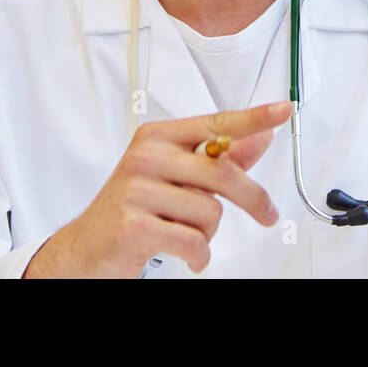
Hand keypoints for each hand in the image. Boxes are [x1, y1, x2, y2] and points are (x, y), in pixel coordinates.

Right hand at [23, 100, 291, 277]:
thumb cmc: (134, 210)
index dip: (254, 118)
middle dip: (253, 199)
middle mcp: (146, 157)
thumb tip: (260, 138)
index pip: (217, 123)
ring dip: (209, 232)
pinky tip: (187, 255)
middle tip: (268, 215)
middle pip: (223, 172)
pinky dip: (199, 255)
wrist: (84, 250)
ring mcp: (136, 190)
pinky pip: (193, 241)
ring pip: (210, 212)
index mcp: (157, 138)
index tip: (283, 111)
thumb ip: (219, 158)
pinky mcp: (133, 225)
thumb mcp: (176, 178)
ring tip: (186, 234)